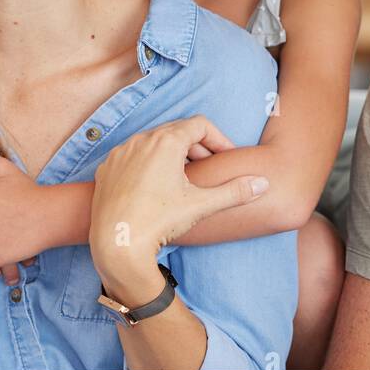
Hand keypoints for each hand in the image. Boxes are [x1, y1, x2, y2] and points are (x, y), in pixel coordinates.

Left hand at [88, 116, 264, 280]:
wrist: (116, 244)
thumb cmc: (159, 221)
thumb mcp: (201, 205)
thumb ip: (234, 191)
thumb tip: (263, 184)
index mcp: (166, 142)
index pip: (200, 124)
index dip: (218, 139)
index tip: (226, 157)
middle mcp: (141, 139)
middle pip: (177, 130)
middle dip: (197, 146)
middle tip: (209, 167)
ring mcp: (121, 152)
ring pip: (154, 141)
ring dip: (173, 153)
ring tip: (183, 177)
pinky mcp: (107, 167)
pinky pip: (133, 154)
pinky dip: (149, 162)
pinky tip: (155, 186)